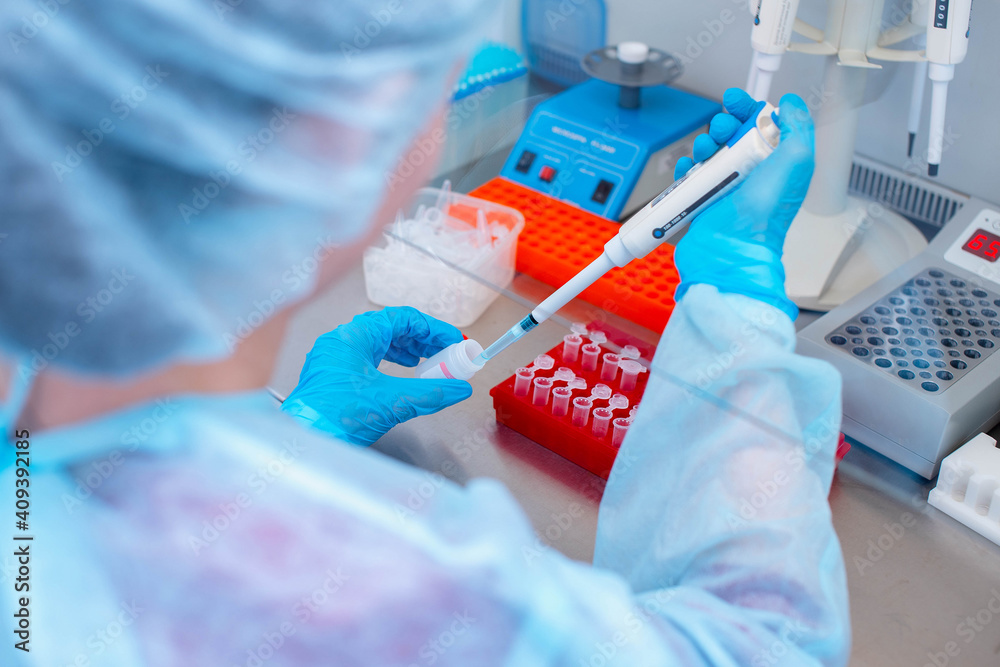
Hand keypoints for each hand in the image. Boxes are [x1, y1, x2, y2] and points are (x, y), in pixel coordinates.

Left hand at [281, 306, 472, 445]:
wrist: (304, 444)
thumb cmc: (333, 418)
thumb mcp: (391, 403)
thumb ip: (430, 393)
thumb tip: (458, 388)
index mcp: (353, 337)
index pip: (401, 318)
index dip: (432, 329)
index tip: (452, 340)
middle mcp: (342, 342)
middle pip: (390, 328)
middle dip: (422, 340)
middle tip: (446, 352)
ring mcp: (335, 359)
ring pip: (379, 343)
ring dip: (408, 350)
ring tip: (430, 362)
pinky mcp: (334, 377)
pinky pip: (369, 358)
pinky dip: (391, 362)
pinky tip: (404, 373)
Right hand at [672, 88, 814, 319]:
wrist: (733, 246)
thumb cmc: (766, 210)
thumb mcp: (798, 159)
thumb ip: (799, 126)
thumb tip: (792, 104)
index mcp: (776, 163)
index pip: (761, 125)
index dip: (747, 108)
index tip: (734, 101)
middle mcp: (752, 174)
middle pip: (732, 136)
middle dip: (723, 125)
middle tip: (721, 130)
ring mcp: (726, 187)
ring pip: (710, 153)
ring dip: (703, 144)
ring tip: (704, 152)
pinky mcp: (703, 200)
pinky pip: (691, 175)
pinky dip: (686, 167)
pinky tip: (689, 167)